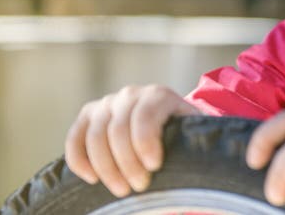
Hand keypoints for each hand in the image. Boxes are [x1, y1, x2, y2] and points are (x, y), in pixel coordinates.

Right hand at [64, 84, 200, 197]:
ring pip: (95, 135)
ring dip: (106, 167)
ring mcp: (106, 103)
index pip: (146, 115)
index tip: (154, 166)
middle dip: (127, 162)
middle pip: (118, 129)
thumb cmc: (181, 133)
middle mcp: (130, 95)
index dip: (146, 142)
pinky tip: (91, 179)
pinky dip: (79, 159)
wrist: (163, 121)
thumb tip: (208, 163)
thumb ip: (196, 140)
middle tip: (139, 186)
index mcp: (159, 96)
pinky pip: (75, 136)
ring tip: (121, 190)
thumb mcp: (192, 132)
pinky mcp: (88, 115)